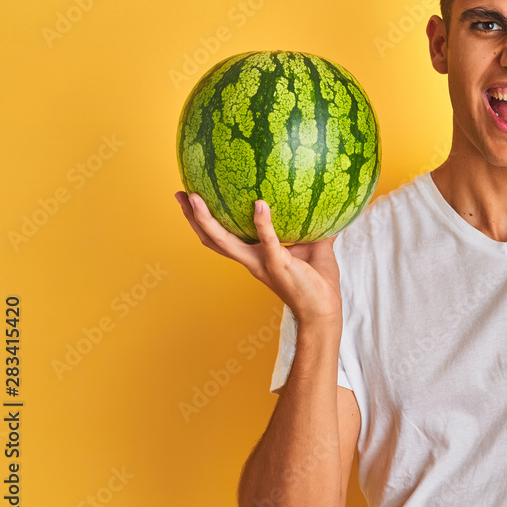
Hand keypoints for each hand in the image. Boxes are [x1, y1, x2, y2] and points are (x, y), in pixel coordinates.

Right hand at [174, 191, 342, 328]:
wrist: (324, 312)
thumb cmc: (319, 283)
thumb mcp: (315, 248)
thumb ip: (313, 228)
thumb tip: (324, 208)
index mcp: (256, 256)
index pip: (224, 237)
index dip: (206, 221)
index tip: (195, 199)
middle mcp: (252, 261)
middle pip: (212, 239)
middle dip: (193, 218)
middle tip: (181, 193)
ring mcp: (261, 264)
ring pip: (224, 242)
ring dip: (206, 220)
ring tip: (195, 198)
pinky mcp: (278, 265)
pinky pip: (268, 242)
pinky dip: (262, 223)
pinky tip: (259, 204)